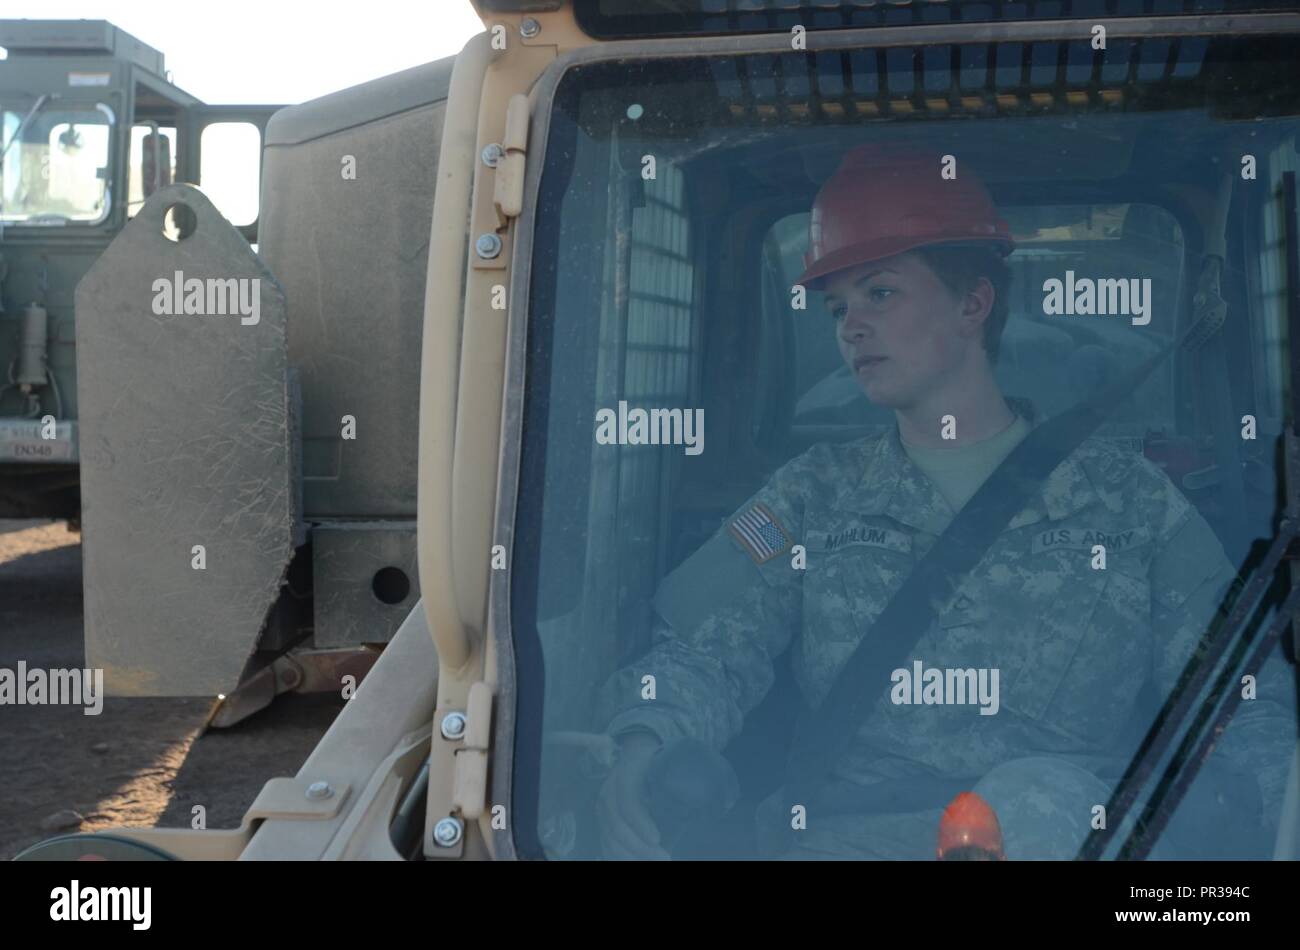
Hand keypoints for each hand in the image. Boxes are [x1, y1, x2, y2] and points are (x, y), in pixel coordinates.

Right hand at [596, 733, 669, 859]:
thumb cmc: (656, 762)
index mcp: (626, 772)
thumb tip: (705, 798)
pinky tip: (637, 861)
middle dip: (641, 848)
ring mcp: (603, 808)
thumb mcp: (667, 762)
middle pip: (618, 825)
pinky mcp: (602, 821)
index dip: (640, 822)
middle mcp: (609, 791)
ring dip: (632, 856)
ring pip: (611, 839)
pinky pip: (606, 844)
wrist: (636, 754)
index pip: (628, 800)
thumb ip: (680, 777)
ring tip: (656, 861)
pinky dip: (620, 857)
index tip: (657, 839)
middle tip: (664, 858)